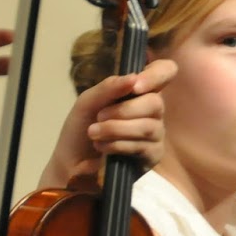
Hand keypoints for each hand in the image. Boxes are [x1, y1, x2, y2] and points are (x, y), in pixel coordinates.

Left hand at [39, 58, 176, 187]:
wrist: (71, 163)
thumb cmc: (80, 129)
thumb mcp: (88, 102)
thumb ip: (109, 88)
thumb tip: (134, 78)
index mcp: (139, 90)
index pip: (165, 71)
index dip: (156, 75)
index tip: (135, 86)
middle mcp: (152, 110)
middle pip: (156, 102)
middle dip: (124, 110)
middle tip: (99, 116)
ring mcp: (155, 134)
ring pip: (148, 127)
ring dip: (116, 129)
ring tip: (94, 133)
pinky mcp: (152, 156)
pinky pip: (143, 147)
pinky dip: (119, 145)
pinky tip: (103, 148)